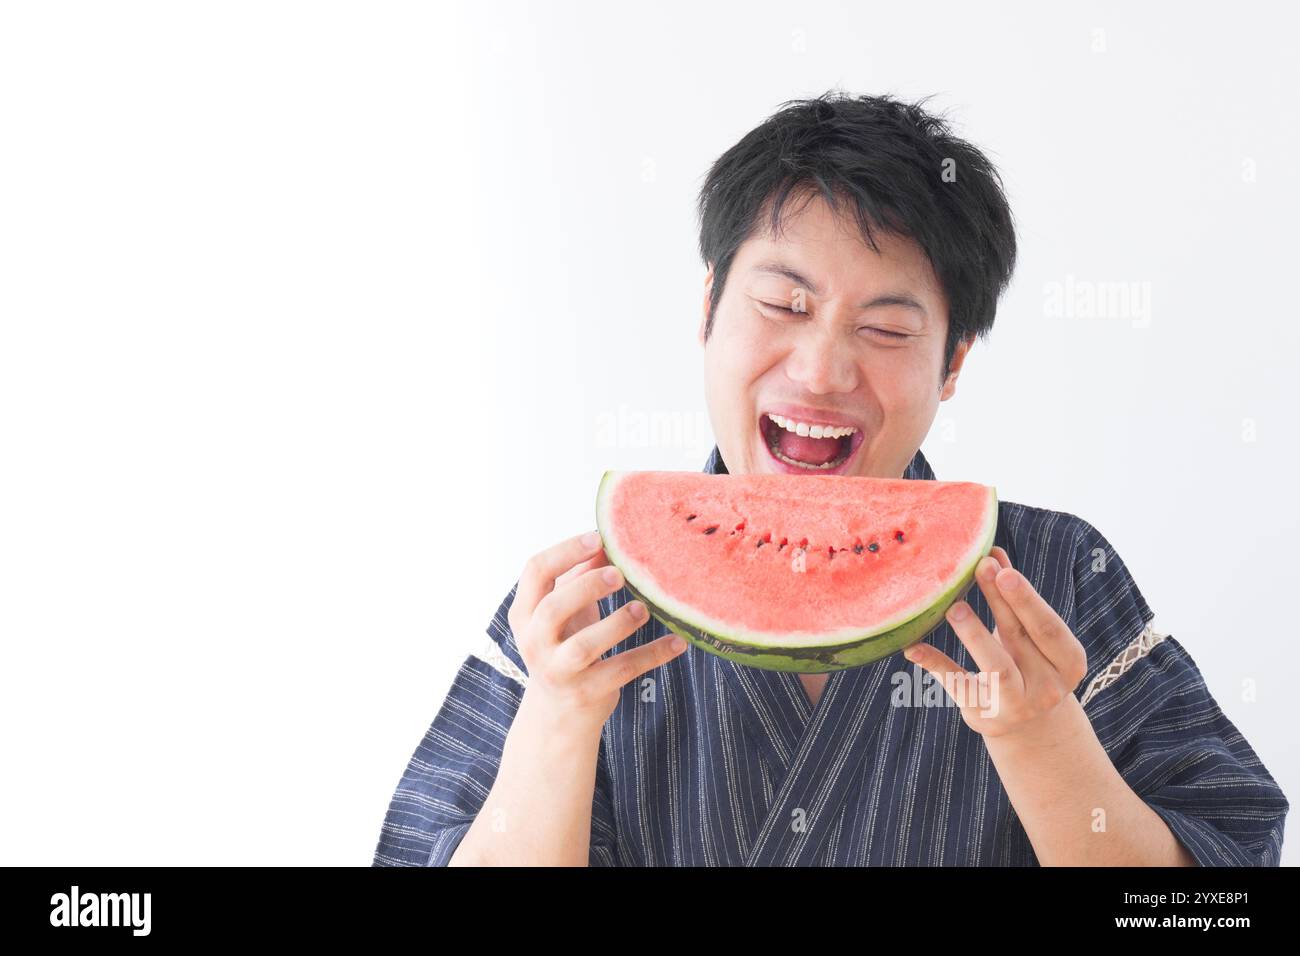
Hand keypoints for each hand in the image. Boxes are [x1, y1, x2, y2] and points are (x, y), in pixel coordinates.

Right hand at [507, 531, 688, 731]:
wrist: (557, 714)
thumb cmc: (563, 647)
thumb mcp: (565, 611)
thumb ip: (580, 575)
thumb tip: (608, 539)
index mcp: (525, 613)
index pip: (535, 572)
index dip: (565, 551)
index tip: (597, 539)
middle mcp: (534, 642)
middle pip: (553, 609)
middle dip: (588, 587)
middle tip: (620, 574)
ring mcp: (558, 671)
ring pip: (584, 646)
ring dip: (617, 624)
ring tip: (643, 608)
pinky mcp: (586, 693)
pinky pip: (621, 670)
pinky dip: (652, 655)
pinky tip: (677, 642)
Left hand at [902, 547, 1088, 740]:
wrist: (1027, 725)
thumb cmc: (1027, 664)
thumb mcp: (1028, 635)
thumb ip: (1012, 598)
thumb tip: (992, 552)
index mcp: (1068, 662)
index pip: (1048, 626)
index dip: (1026, 599)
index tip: (1003, 570)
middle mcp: (1048, 687)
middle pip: (1021, 637)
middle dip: (1003, 601)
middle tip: (981, 568)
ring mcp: (1017, 705)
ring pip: (997, 667)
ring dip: (974, 634)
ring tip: (953, 606)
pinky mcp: (983, 714)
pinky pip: (957, 684)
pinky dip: (934, 663)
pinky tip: (912, 646)